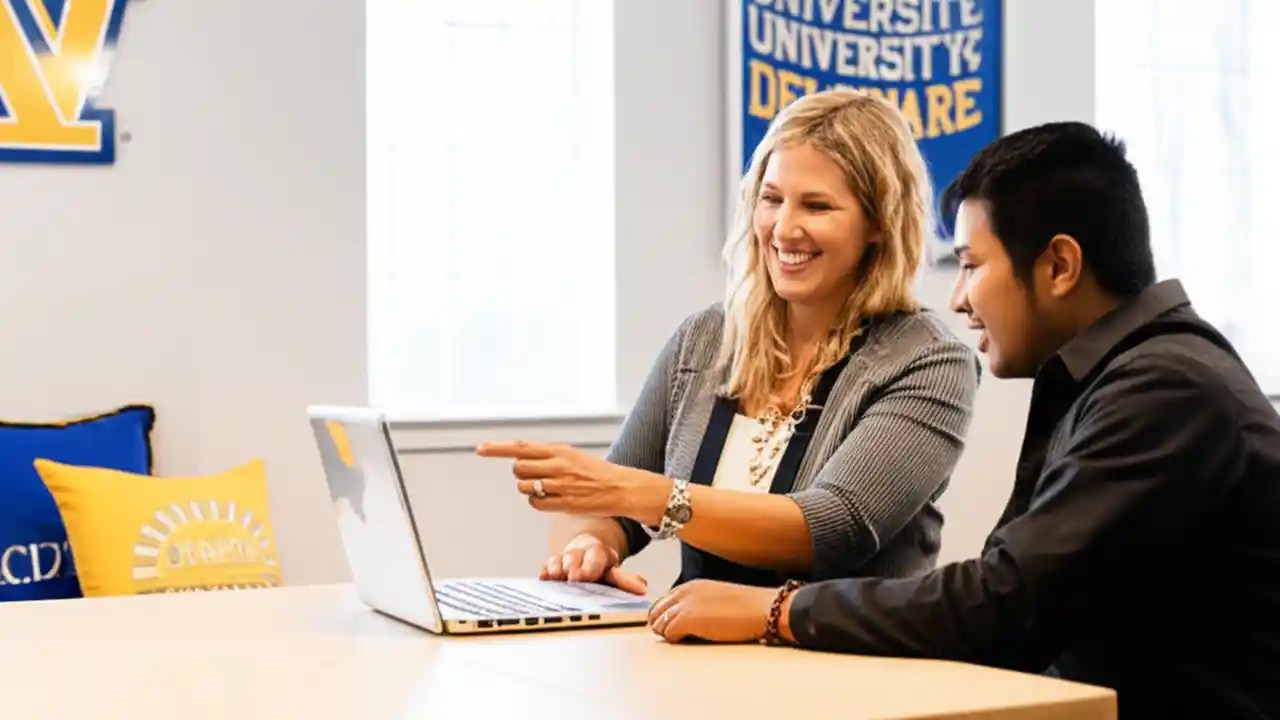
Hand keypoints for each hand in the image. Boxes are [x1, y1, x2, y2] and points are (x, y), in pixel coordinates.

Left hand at [475, 440, 669, 523]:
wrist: (618, 487)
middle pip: (518, 469)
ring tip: (548, 487)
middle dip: (520, 473)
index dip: (498, 448)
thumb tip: (519, 459)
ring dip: (530, 488)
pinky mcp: (563, 503)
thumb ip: (546, 456)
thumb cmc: (592, 471)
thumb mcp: (571, 455)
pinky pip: (535, 504)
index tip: (480, 449)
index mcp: (558, 450)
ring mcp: (560, 485)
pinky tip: (551, 499)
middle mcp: (557, 466)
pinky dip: (537, 502)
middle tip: (534, 475)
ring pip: (524, 487)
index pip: (521, 447)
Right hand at [541, 532, 647, 595]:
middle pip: (573, 557)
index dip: (589, 566)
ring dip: (556, 569)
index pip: (595, 556)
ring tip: (555, 577)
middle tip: (571, 578)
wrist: (584, 553)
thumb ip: (625, 580)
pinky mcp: (550, 565)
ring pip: (557, 560)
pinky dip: (544, 573)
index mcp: (598, 552)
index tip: (584, 576)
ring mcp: (563, 558)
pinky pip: (544, 567)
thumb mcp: (613, 571)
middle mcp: (579, 552)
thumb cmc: (600, 567)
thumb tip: (642, 588)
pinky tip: (543, 580)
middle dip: (572, 567)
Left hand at [646, 579, 777, 643]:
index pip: (664, 601)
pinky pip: (668, 634)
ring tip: (683, 638)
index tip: (671, 626)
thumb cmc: (746, 607)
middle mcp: (684, 592)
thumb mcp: (716, 598)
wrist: (761, 609)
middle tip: (674, 636)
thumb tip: (686, 619)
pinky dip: (675, 640)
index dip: (665, 616)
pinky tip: (688, 640)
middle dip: (661, 625)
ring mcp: (684, 605)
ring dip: (668, 634)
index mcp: (691, 586)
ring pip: (658, 624)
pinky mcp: (687, 620)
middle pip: (656, 612)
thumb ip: (698, 604)